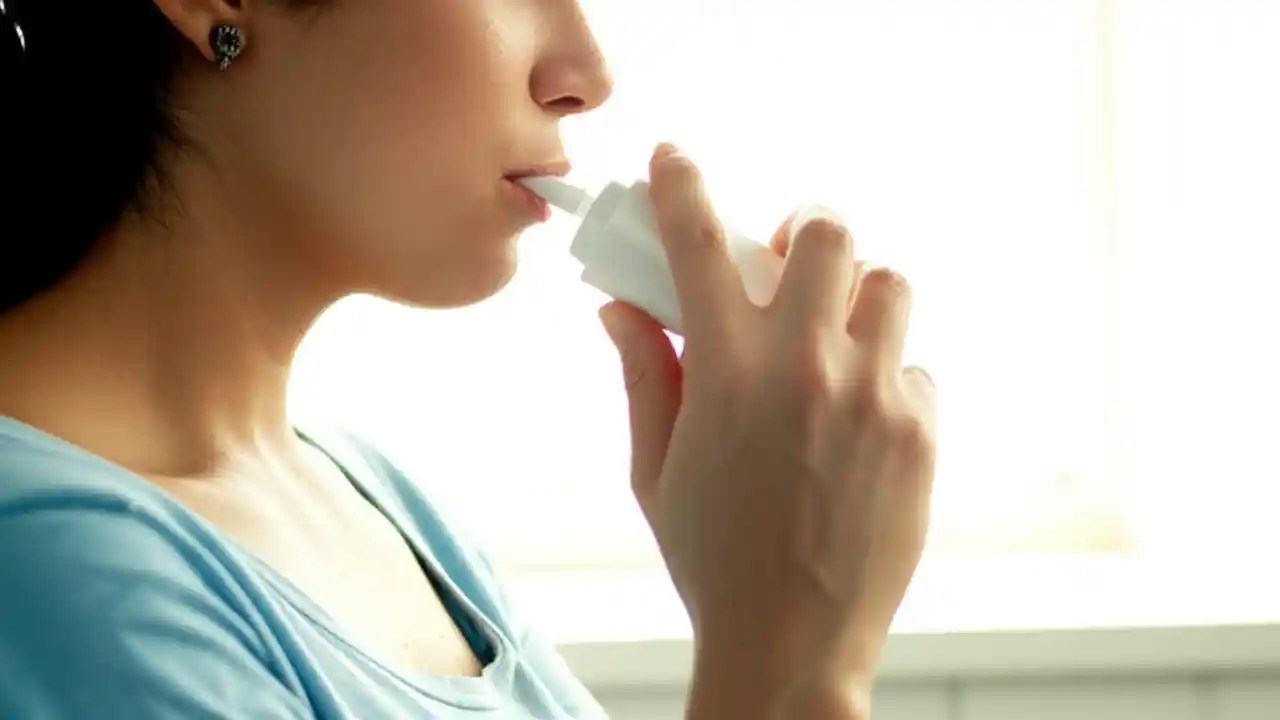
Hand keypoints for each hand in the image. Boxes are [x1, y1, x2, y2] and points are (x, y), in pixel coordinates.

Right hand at [597, 144, 936, 717]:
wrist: (792, 645)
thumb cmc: (712, 558)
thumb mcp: (654, 466)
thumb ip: (642, 373)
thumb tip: (620, 308)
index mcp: (726, 371)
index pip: (697, 241)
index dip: (680, 185)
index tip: (674, 161)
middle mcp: (806, 367)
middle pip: (826, 233)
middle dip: (801, 234)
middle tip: (784, 264)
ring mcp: (874, 397)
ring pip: (888, 285)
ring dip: (854, 296)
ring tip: (831, 340)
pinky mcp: (921, 433)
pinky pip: (915, 368)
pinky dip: (886, 378)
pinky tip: (858, 422)